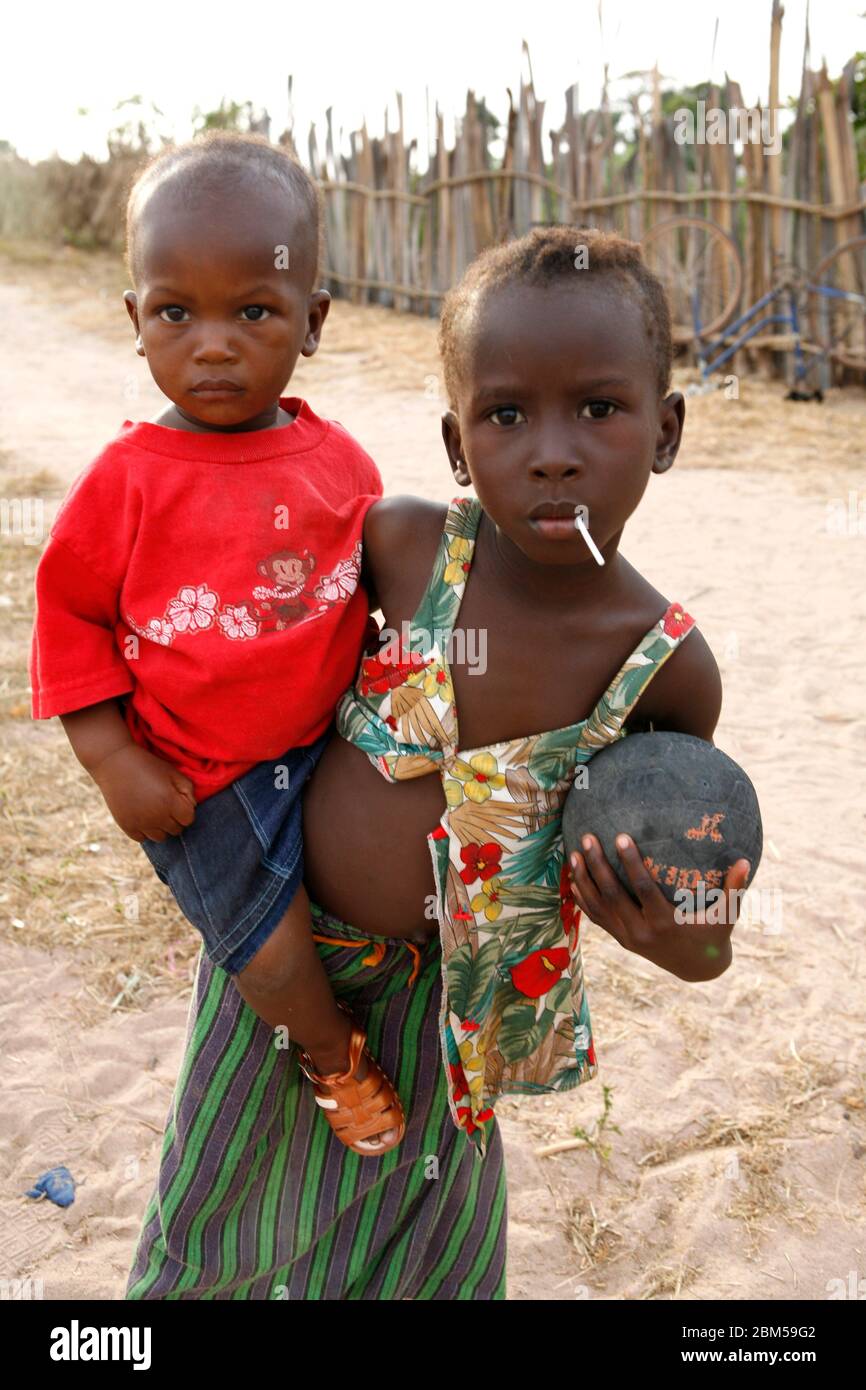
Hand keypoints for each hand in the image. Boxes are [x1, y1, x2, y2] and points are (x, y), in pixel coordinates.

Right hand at [91, 743, 196, 842]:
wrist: (114, 762)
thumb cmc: (148, 765)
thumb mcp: (173, 772)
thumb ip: (188, 790)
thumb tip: (192, 807)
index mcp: (170, 802)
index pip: (188, 820)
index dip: (185, 810)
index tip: (178, 802)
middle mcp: (157, 817)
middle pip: (176, 830)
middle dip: (175, 819)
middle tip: (166, 805)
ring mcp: (140, 823)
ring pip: (160, 838)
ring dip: (161, 827)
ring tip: (155, 812)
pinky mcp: (126, 826)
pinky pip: (142, 838)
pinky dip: (144, 831)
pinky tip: (142, 817)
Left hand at [568, 833, 750, 981]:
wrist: (697, 968)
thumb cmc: (714, 935)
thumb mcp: (727, 915)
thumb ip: (735, 889)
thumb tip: (746, 860)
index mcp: (665, 922)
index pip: (642, 888)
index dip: (630, 862)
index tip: (620, 837)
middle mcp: (641, 932)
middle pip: (612, 895)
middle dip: (597, 865)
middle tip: (588, 837)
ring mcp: (627, 938)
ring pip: (598, 907)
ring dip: (584, 880)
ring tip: (573, 853)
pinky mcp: (621, 939)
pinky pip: (596, 918)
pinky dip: (583, 898)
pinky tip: (572, 878)